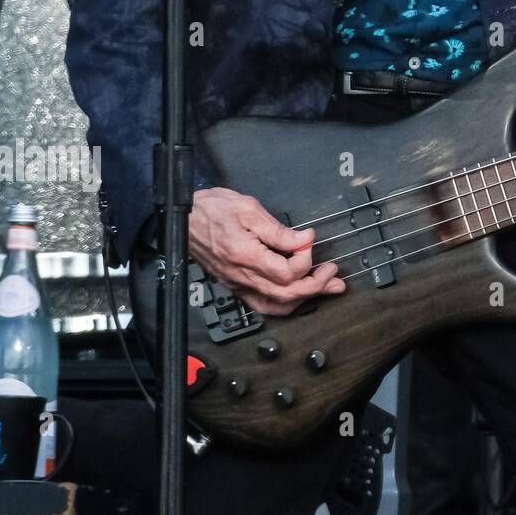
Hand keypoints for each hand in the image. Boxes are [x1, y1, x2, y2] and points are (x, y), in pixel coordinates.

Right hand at [189, 187, 345, 317]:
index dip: (306, 259)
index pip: (287, 272)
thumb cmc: (211, 210)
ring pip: (275, 304)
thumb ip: (279, 230)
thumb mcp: (248, 209)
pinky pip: (262, 304)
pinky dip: (284, 303)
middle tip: (333, 273)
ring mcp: (238, 283)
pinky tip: (297, 295)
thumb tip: (304, 240)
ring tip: (325, 287)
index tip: (309, 240)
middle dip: (316, 285)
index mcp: (246, 256)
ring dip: (304, 298)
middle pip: (286, 293)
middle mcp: (241, 276)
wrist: (183, 219)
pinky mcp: (235, 284)